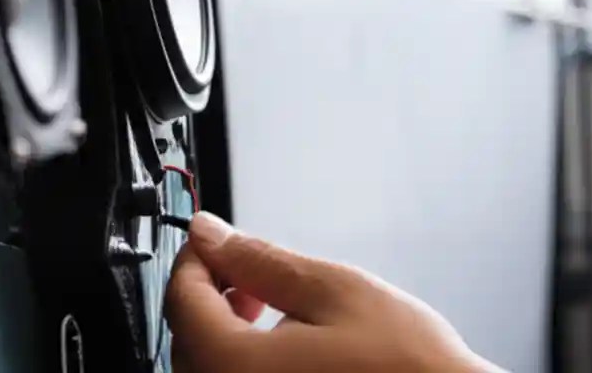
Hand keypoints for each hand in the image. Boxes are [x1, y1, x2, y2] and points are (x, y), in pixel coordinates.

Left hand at [165, 212, 501, 372]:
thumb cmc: (410, 368)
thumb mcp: (334, 290)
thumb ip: (260, 260)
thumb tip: (211, 233)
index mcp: (234, 366)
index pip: (181, 299)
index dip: (195, 257)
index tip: (213, 237)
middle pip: (188, 338)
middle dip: (209, 294)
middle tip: (247, 273)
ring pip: (208, 367)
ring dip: (224, 331)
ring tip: (270, 310)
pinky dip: (243, 361)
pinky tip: (282, 350)